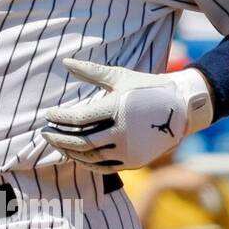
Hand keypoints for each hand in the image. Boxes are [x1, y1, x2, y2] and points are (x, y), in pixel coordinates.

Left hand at [41, 58, 213, 172]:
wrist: (183, 108)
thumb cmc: (148, 87)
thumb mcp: (120, 76)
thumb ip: (91, 72)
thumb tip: (64, 61)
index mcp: (117, 109)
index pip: (79, 118)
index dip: (59, 118)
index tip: (48, 114)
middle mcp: (122, 132)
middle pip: (81, 141)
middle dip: (59, 139)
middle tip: (44, 134)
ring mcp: (129, 150)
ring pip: (91, 156)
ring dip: (69, 152)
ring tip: (56, 144)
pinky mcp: (134, 161)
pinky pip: (103, 167)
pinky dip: (86, 163)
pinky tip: (75, 155)